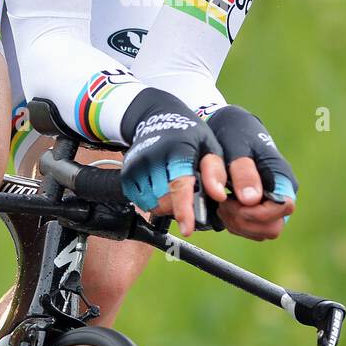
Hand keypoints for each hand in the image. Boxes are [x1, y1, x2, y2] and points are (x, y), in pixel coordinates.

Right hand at [120, 88, 222, 236]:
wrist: (154, 117)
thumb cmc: (188, 133)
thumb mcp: (210, 144)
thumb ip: (216, 170)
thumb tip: (218, 195)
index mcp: (177, 150)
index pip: (179, 185)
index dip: (184, 209)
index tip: (188, 229)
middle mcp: (152, 158)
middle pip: (166, 200)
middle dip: (182, 207)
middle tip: (192, 196)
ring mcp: (136, 167)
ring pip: (153, 204)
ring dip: (168, 206)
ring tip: (178, 191)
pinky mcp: (127, 175)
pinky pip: (142, 202)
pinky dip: (156, 202)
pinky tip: (164, 189)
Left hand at [205, 106, 297, 240]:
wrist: (230, 130)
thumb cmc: (235, 133)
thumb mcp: (237, 146)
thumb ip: (244, 171)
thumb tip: (251, 200)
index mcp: (282, 177)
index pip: (284, 207)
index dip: (260, 212)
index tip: (236, 202)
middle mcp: (281, 195)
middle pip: (273, 227)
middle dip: (245, 221)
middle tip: (224, 203)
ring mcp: (271, 206)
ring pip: (261, 233)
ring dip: (238, 224)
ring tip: (221, 203)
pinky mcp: (258, 213)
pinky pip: (250, 230)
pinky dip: (234, 224)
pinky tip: (222, 206)